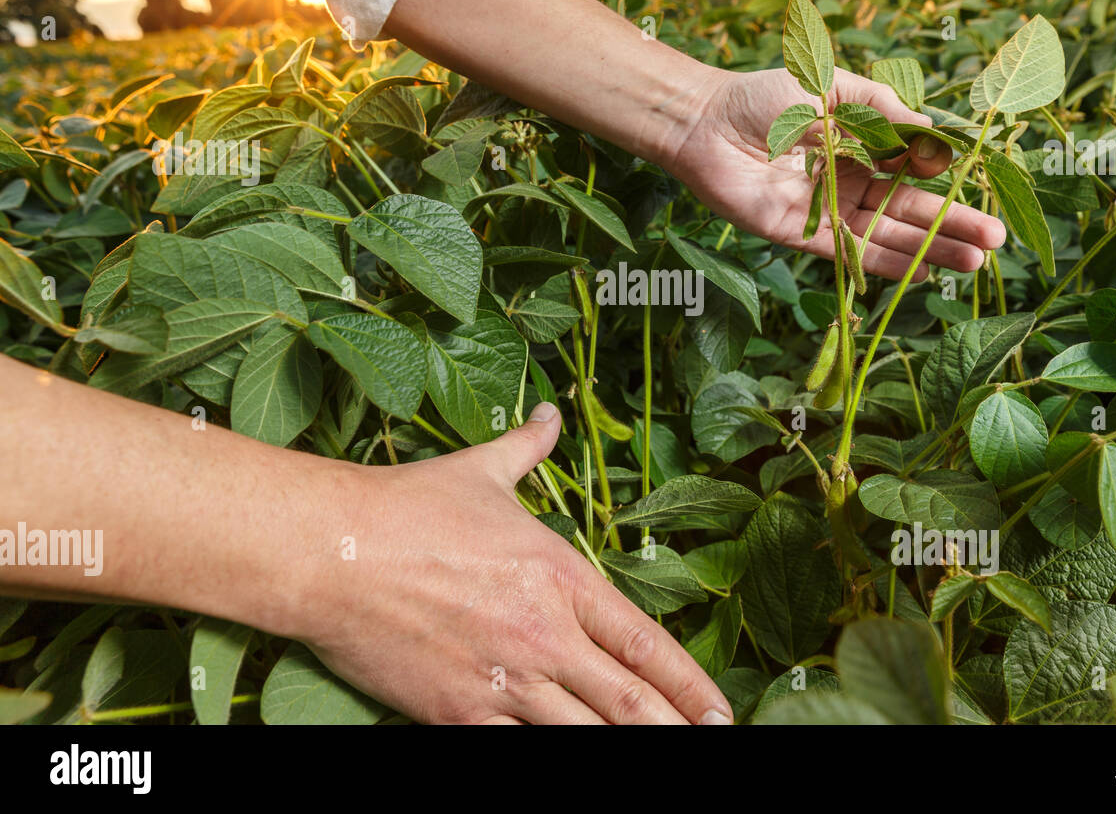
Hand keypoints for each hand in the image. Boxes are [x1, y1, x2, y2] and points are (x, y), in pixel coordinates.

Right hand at [298, 402, 733, 724]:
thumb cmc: (407, 507)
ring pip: (585, 736)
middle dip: (676, 729)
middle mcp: (545, 633)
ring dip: (626, 750)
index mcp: (561, 576)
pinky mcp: (458, 712)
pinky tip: (567, 761)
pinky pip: (519, 750)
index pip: (646, 642)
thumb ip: (528, 449)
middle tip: (711, 746)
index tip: (720, 711)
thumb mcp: (482, 472)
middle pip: (631, 702)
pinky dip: (549, 757)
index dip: (690, 684)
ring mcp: (505, 678)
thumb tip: (551, 415)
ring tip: (660, 763)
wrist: (332, 549)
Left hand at [666, 68, 1006, 280]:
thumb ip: (882, 110)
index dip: (945, 187)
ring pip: (885, 237)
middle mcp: (846, 184)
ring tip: (972, 264)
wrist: (704, 121)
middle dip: (950, 228)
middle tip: (993, 245)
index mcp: (857, 148)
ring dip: (928, 251)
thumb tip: (930, 139)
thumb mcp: (834, 89)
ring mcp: (825, 213)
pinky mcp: (800, 236)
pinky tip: (921, 272)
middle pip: (907, 212)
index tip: (982, 195)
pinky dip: (883, 264)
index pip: (911, 174)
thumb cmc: (763, 95)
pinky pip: (849, 255)